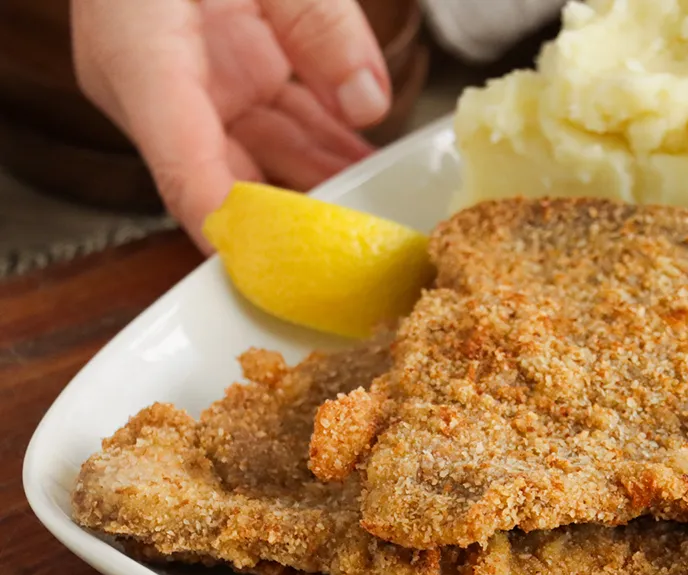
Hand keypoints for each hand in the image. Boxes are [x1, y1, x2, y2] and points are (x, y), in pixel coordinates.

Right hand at [72, 0, 390, 252]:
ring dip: (319, 182)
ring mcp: (184, 79)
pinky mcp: (215, 69)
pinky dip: (319, 142)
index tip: (279, 272)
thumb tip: (368, 105)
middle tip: (362, 254)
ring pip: (257, 154)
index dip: (232, 230)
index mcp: (141, 56)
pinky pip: (270, 122)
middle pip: (226, 177)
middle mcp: (153, 82)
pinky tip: (364, 159)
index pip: (183, 169)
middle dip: (296, 220)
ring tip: (381, 210)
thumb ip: (319, 25)